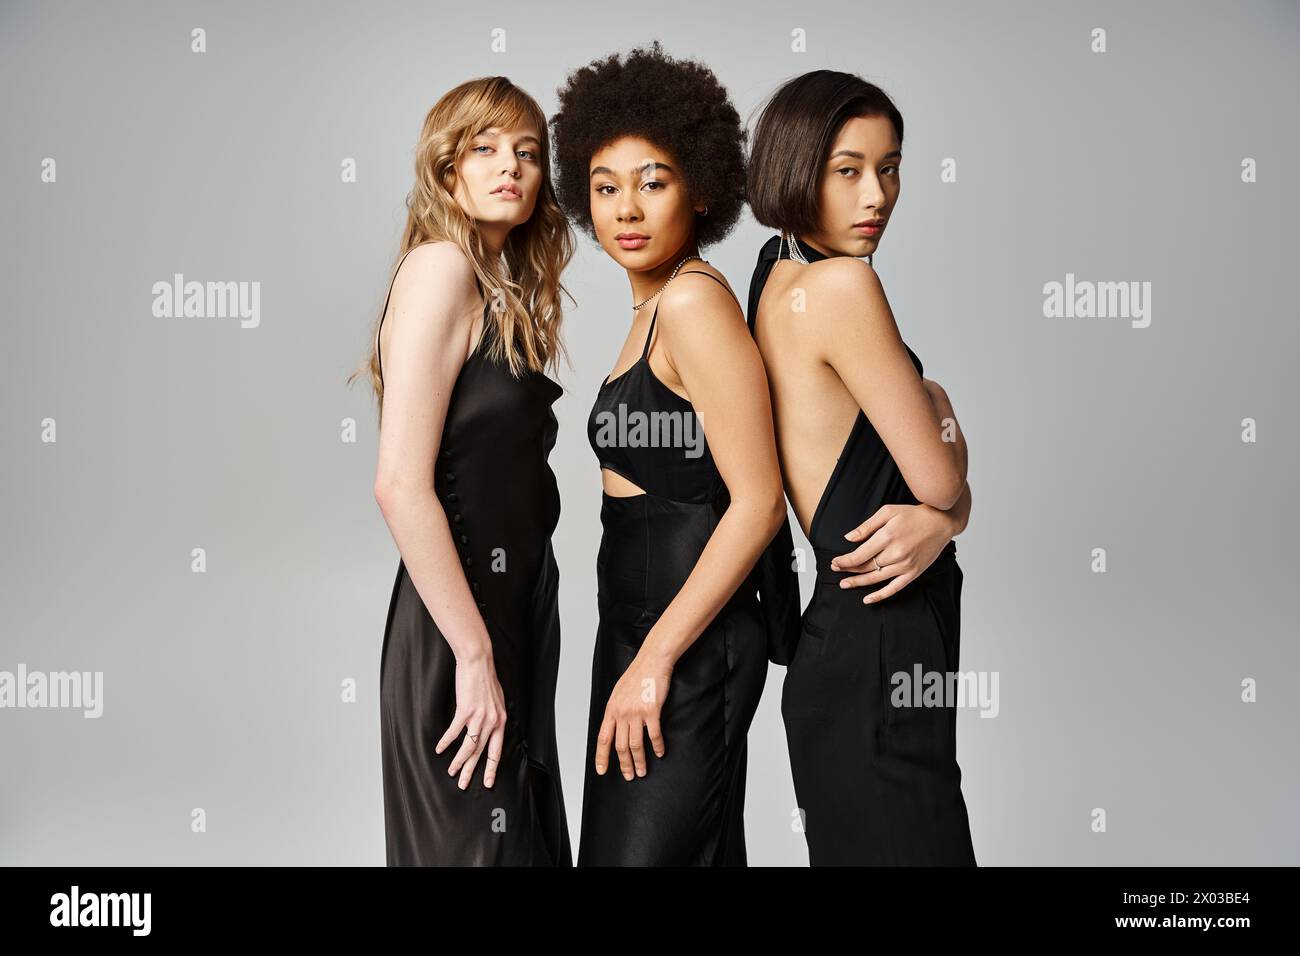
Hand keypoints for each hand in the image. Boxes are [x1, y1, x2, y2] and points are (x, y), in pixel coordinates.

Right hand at [435, 655, 506, 789]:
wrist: (478, 661)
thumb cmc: (486, 679)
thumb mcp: (497, 700)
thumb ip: (494, 717)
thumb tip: (489, 729)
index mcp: (501, 721)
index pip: (497, 751)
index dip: (491, 768)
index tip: (487, 782)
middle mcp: (492, 722)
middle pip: (480, 753)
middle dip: (471, 771)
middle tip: (463, 785)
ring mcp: (479, 717)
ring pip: (468, 747)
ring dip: (458, 761)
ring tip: (451, 772)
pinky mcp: (465, 710)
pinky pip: (454, 732)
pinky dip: (446, 742)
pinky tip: (440, 749)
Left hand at [594, 652, 672, 780]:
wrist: (652, 661)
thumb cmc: (637, 675)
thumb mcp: (619, 692)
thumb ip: (616, 710)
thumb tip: (615, 726)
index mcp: (611, 709)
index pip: (603, 738)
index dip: (601, 757)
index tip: (602, 770)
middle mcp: (622, 713)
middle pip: (620, 746)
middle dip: (624, 764)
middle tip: (629, 776)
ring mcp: (636, 712)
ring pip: (635, 744)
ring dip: (639, 761)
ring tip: (642, 771)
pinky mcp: (652, 711)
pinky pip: (653, 734)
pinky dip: (657, 746)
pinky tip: (659, 752)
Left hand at [831, 503, 956, 603]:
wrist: (940, 522)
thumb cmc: (913, 514)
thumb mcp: (887, 511)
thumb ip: (867, 526)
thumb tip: (849, 538)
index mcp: (887, 536)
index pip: (859, 554)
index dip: (844, 561)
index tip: (834, 562)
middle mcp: (896, 553)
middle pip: (866, 567)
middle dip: (848, 570)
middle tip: (835, 570)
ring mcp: (905, 565)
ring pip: (876, 578)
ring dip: (858, 583)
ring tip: (844, 584)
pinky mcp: (914, 573)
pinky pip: (894, 588)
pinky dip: (880, 596)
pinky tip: (867, 599)